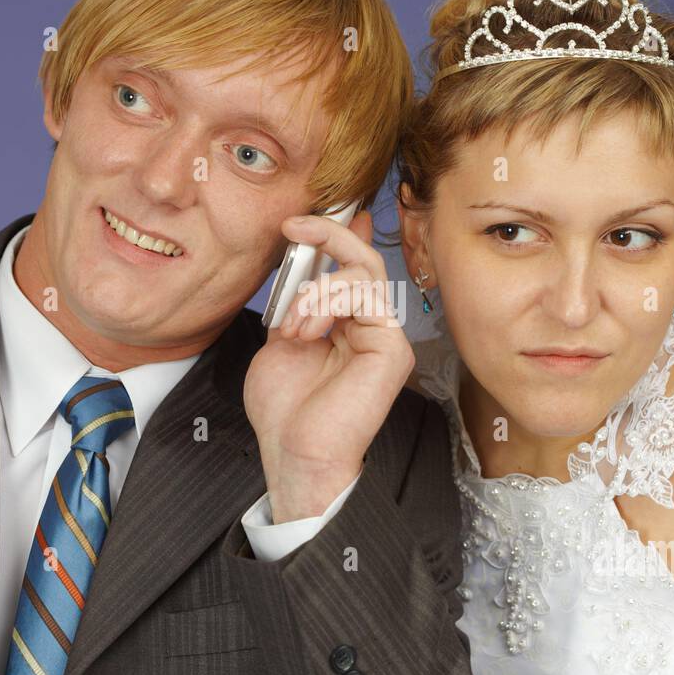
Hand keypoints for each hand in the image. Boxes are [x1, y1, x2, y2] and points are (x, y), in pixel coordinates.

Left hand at [244, 210, 414, 523]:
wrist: (294, 453)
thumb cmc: (285, 409)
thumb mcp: (281, 340)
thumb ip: (295, 302)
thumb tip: (300, 261)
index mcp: (348, 325)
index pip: (353, 267)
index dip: (337, 234)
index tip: (301, 220)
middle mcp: (372, 327)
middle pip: (364, 259)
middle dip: (328, 234)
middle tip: (293, 228)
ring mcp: (386, 336)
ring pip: (363, 273)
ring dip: (315, 290)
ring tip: (291, 324)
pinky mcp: (392, 347)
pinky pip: (365, 297)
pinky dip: (325, 303)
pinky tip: (305, 332)